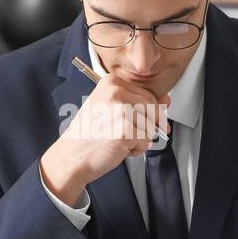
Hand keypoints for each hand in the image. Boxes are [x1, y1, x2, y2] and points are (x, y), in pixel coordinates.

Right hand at [40, 75, 170, 206]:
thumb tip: (166, 101)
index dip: (148, 114)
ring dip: (140, 140)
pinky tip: (118, 148)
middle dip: (144, 127)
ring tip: (117, 140)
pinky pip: (146, 141)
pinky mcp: (125, 130)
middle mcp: (116, 92)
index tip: (137, 123)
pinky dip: (136, 150)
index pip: (148, 95)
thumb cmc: (89, 135)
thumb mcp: (112, 110)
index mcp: (112, 82)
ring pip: (152, 126)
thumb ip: (139, 103)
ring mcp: (121, 110)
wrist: (72, 156)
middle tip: (122, 134)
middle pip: (153, 109)